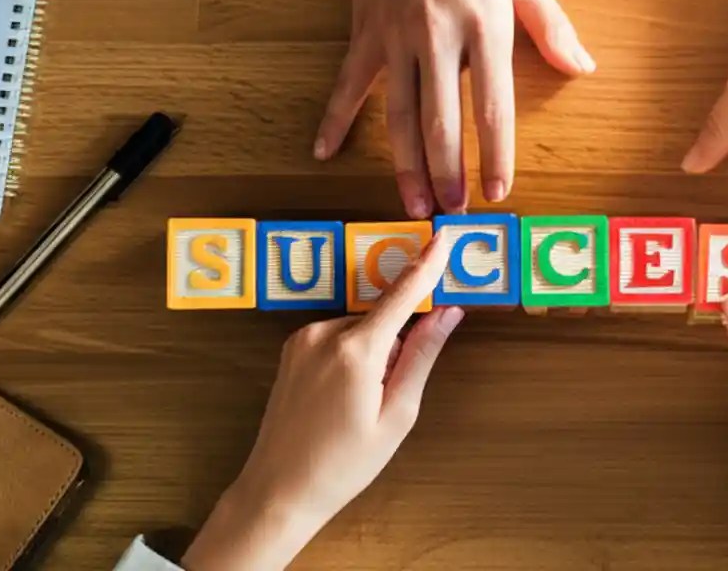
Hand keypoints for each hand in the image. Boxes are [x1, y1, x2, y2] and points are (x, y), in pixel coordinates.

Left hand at [182, 235, 462, 570]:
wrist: (279, 490)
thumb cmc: (344, 464)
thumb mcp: (397, 415)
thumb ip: (422, 356)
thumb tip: (447, 312)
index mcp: (356, 351)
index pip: (402, 294)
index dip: (427, 265)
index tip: (444, 236)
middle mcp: (324, 333)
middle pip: (383, 319)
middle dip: (397, 346)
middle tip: (385, 399)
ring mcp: (302, 339)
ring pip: (361, 330)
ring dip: (373, 354)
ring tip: (359, 406)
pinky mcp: (292, 348)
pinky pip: (338, 338)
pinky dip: (352, 358)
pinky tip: (342, 399)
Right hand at [316, 0, 595, 216]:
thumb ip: (551, 26)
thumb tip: (583, 68)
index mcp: (484, 23)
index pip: (493, 105)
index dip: (496, 154)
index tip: (500, 192)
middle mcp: (437, 34)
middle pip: (442, 121)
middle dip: (448, 173)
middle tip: (453, 214)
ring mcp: (395, 34)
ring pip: (398, 113)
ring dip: (405, 164)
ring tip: (413, 204)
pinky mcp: (364, 28)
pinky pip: (347, 82)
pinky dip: (334, 118)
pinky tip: (324, 151)